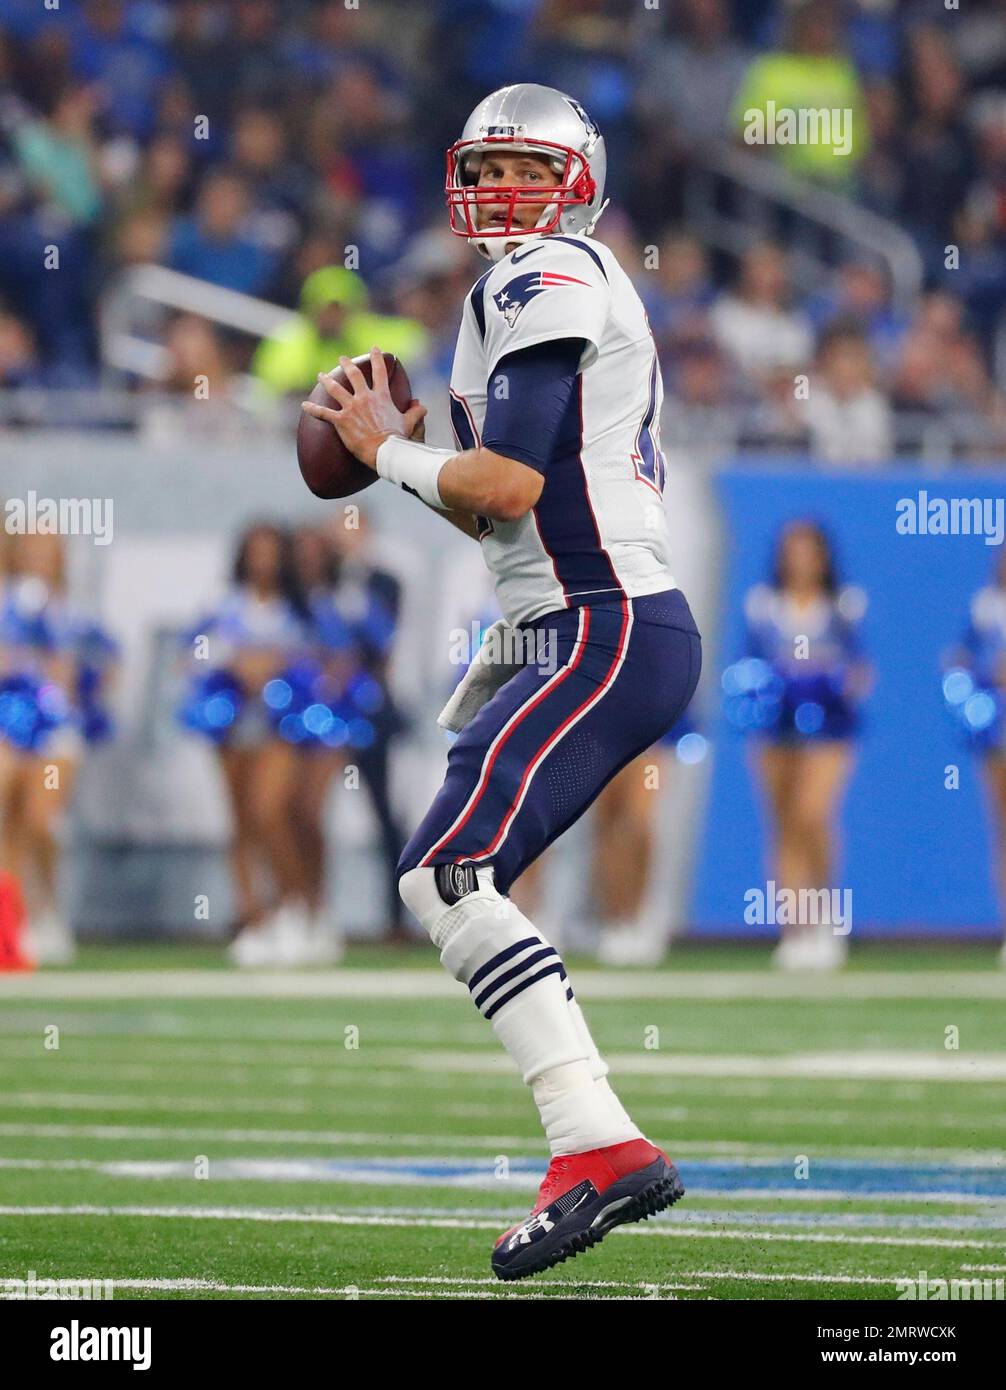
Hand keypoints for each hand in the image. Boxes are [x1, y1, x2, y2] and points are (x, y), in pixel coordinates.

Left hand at [301, 347, 426, 469]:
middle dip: (347, 364)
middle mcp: (364, 397)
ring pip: (335, 389)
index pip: (380, 372)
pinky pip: (323, 413)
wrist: (384, 450)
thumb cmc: (398, 439)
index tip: (375, 348)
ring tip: (321, 375)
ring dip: (327, 380)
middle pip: (354, 375)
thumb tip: (422, 405)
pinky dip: (312, 409)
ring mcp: (351, 408)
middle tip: (342, 358)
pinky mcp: (341, 420)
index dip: (377, 358)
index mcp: (381, 396)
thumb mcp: (411, 423)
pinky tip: (304, 405)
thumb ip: (416, 412)